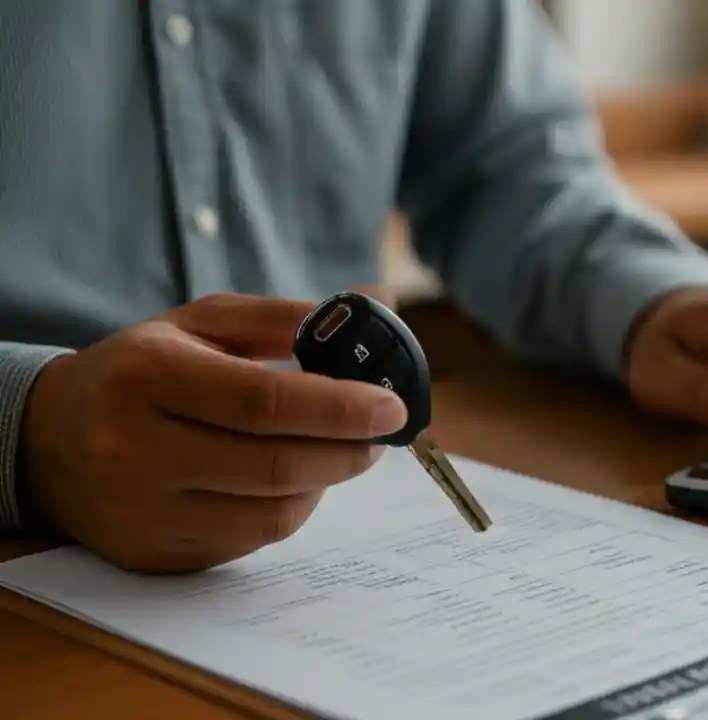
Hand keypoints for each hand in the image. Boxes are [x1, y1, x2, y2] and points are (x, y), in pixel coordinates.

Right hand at [20, 294, 406, 572]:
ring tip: (336, 452)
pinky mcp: (154, 554)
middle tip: (378, 433)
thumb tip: (380, 304)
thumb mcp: (203, 325)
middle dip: (347, 451)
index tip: (389, 406)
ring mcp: (143, 512)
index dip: (339, 407)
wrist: (46, 439)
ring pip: (271, 516)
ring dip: (323, 483)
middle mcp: (137, 450)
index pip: (264, 402)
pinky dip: (286, 511)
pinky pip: (248, 543)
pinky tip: (290, 482)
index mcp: (149, 377)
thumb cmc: (142, 372)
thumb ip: (290, 317)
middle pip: (275, 466)